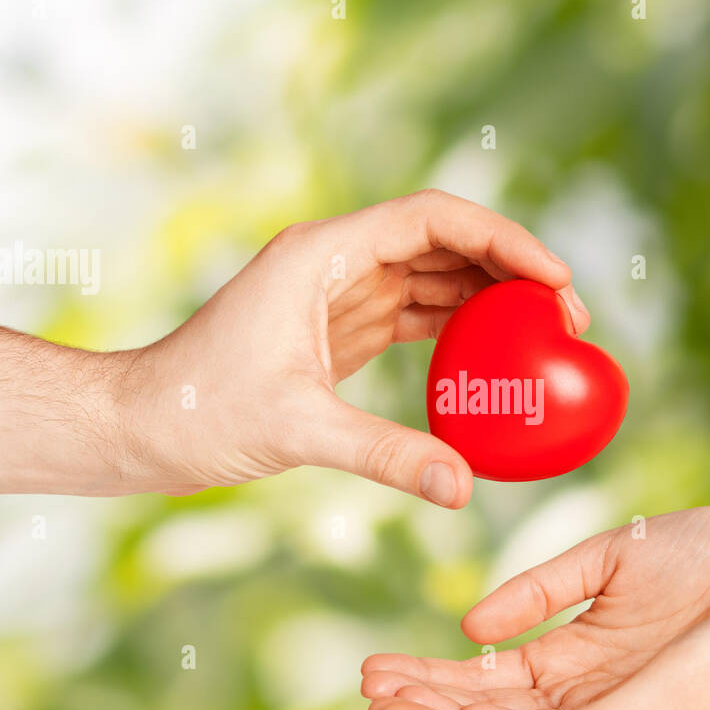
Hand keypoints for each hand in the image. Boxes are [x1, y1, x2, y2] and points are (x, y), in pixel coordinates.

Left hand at [123, 189, 587, 500]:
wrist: (140, 426)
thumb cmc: (197, 413)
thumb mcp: (297, 431)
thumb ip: (385, 455)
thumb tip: (462, 489)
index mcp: (321, 254)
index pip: (433, 220)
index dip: (504, 240)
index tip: (556, 278)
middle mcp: (334, 260)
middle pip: (444, 241)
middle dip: (512, 269)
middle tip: (569, 317)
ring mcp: (338, 293)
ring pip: (435, 275)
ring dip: (492, 297)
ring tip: (549, 335)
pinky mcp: (339, 329)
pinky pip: (416, 313)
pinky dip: (461, 328)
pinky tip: (498, 355)